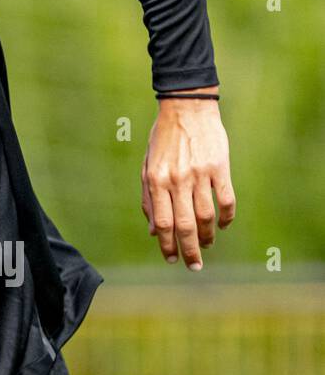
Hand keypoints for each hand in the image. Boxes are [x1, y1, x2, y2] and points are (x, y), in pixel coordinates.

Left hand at [141, 89, 235, 269]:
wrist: (186, 108)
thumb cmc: (164, 139)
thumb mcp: (148, 166)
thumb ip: (149, 198)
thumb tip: (153, 231)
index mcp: (156, 180)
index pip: (162, 222)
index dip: (167, 244)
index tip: (171, 259)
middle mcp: (177, 179)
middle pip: (184, 225)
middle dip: (189, 250)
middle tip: (194, 266)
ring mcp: (199, 174)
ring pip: (206, 216)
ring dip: (207, 236)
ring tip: (207, 245)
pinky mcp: (219, 167)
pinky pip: (226, 200)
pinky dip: (226, 217)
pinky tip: (223, 225)